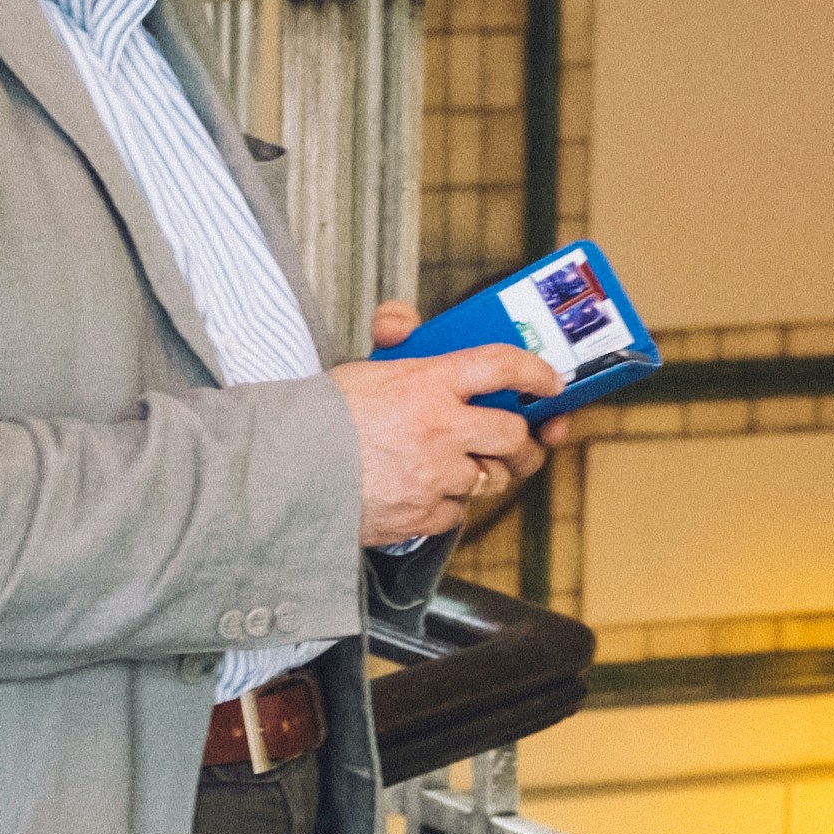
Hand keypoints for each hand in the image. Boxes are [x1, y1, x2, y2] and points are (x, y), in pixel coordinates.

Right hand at [332, 306, 557, 542]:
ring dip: (488, 474)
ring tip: (469, 468)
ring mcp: (435, 476)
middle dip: (526, 442)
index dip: (537, 373)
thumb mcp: (360, 367)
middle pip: (514, 435)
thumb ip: (393, 339)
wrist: (283, 472)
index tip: (550, 383)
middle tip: (523, 442)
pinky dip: (450, 505)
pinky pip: (459, 512)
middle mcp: (440, 429)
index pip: (503, 366)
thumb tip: (400, 319)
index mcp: (427, 383)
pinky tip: (428, 493)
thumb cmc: (318, 419)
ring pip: (492, 479)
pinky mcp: (423, 515)